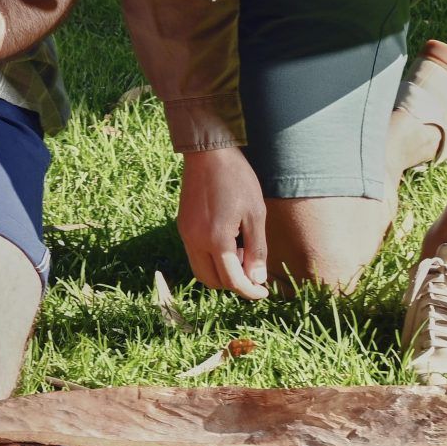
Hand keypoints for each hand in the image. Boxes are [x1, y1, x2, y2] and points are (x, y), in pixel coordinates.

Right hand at [179, 145, 269, 299]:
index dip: (250, 291)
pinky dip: (211, 259)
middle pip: (212, 281)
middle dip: (234, 284)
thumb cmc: (237, 180)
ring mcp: (185, 234)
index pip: (232, 280)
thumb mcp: (255, 214)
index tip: (264, 291)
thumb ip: (257, 250)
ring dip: (220, 273)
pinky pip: (195, 254)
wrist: (208, 154)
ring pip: (200, 270)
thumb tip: (256, 280)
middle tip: (253, 272)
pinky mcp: (182, 226)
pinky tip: (228, 242)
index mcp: (216, 240)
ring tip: (241, 255)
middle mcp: (195, 241)